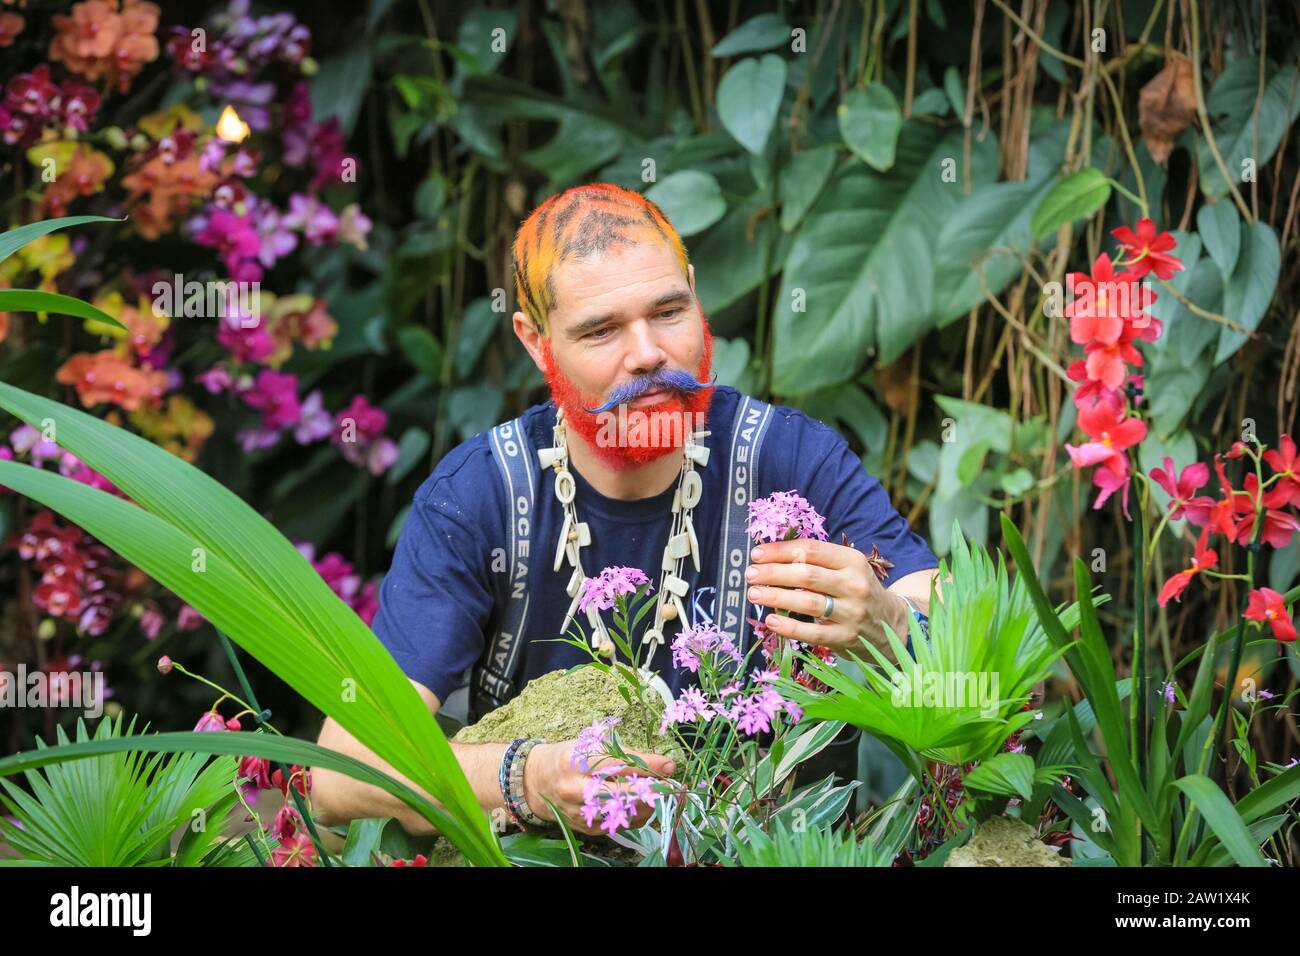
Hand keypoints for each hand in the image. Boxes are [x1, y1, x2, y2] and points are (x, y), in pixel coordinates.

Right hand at [523, 740, 675, 836]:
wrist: (537, 782)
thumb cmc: (569, 758)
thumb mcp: (589, 744)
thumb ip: (622, 753)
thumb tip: (659, 764)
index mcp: (575, 762)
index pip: (617, 765)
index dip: (646, 765)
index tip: (669, 765)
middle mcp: (575, 790)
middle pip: (622, 793)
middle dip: (652, 789)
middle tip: (671, 784)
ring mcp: (580, 812)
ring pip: (623, 813)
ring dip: (649, 804)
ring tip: (662, 793)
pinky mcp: (586, 828)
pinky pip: (619, 824)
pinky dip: (637, 815)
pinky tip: (646, 805)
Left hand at [745, 539, 911, 660]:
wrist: (892, 624)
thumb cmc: (856, 591)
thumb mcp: (846, 569)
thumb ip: (816, 562)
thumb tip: (770, 556)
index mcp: (852, 560)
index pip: (810, 550)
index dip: (780, 550)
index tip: (757, 553)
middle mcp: (854, 584)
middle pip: (806, 575)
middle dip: (773, 573)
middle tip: (750, 574)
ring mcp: (852, 612)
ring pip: (808, 602)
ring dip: (776, 597)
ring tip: (754, 594)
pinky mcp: (847, 637)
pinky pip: (813, 633)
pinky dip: (789, 627)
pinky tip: (771, 620)